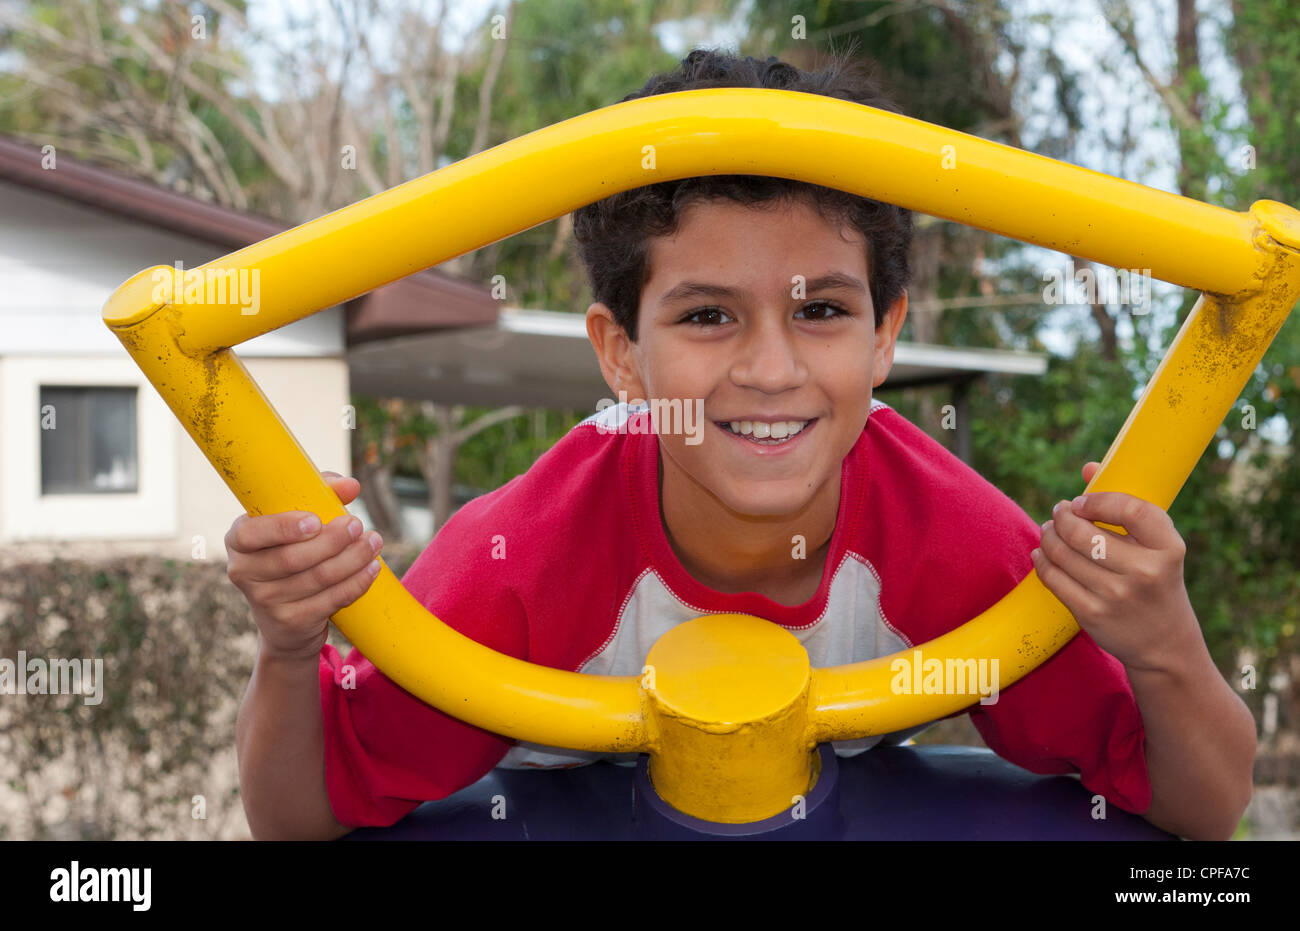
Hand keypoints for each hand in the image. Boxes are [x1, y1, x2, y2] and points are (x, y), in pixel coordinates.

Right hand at [225, 470, 383, 660]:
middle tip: (357, 525)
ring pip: (316, 578)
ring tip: (374, 542)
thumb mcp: (298, 521)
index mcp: (239, 540)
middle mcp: (244, 572)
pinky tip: (372, 568)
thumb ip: (321, 495)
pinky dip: (356, 583)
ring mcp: (265, 601)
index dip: (282, 528)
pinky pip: (330, 600)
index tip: (315, 520)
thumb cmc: (292, 550)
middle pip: (292, 558)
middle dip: (331, 541)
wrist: (285, 619)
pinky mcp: (291, 621)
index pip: (251, 534)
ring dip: (351, 559)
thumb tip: (350, 486)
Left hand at [1030, 460, 1201, 674]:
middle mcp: (1146, 571)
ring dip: (1048, 537)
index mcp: (1169, 548)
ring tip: (1049, 530)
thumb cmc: (1157, 583)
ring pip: (1063, 554)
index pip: (1129, 508)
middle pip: (1085, 532)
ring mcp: (1117, 595)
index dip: (1097, 499)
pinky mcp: (1092, 614)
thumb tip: (1088, 468)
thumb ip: (1126, 506)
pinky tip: (1042, 554)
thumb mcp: (1157, 547)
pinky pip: (1054, 578)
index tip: (1081, 501)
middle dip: (1062, 517)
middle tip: (1058, 512)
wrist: (1165, 645)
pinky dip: (1042, 562)